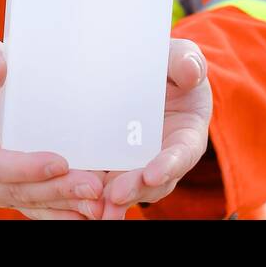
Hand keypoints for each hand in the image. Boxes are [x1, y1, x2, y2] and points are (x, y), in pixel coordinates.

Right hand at [0, 33, 105, 219]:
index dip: (23, 168)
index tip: (59, 163)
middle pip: (15, 190)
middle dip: (55, 191)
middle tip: (93, 187)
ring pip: (30, 202)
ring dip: (65, 204)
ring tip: (100, 201)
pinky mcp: (14, 186)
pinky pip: (39, 204)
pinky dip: (64, 208)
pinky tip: (92, 209)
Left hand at [99, 38, 211, 218]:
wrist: (144, 73)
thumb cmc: (168, 66)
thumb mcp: (180, 58)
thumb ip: (186, 63)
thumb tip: (192, 72)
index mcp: (187, 135)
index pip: (182, 154)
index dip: (170, 165)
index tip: (153, 174)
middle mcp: (164, 157)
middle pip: (153, 181)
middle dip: (135, 189)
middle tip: (115, 196)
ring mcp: (137, 163)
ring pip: (127, 187)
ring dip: (112, 199)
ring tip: (97, 208)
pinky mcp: (111, 163)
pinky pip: (102, 179)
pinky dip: (91, 190)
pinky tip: (73, 194)